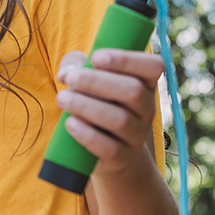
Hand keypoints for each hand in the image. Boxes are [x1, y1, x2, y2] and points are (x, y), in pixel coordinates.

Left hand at [54, 48, 163, 176]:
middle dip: (97, 82)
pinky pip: (110, 148)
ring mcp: (137, 135)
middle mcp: (147, 108)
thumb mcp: (86, 78)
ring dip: (87, 106)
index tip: (96, 57)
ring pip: (120, 120)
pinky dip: (87, 135)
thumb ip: (75, 66)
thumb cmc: (95, 102)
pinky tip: (70, 123)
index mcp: (144, 83)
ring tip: (62, 98)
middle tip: (70, 79)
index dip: (126, 60)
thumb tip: (66, 73)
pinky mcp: (122, 157)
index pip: (152, 67)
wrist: (105, 150)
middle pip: (133, 91)